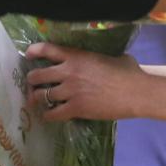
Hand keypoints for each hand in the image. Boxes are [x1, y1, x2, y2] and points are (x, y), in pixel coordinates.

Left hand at [25, 42, 143, 121]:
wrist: (136, 92)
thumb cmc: (128, 71)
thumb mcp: (109, 56)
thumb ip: (96, 58)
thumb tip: (100, 59)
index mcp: (76, 55)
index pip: (46, 49)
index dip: (33, 52)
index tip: (28, 56)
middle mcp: (68, 71)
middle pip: (37, 75)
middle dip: (32, 80)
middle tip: (34, 84)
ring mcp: (70, 91)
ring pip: (41, 95)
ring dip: (36, 98)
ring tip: (37, 101)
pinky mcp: (75, 109)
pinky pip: (52, 114)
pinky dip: (47, 115)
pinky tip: (48, 116)